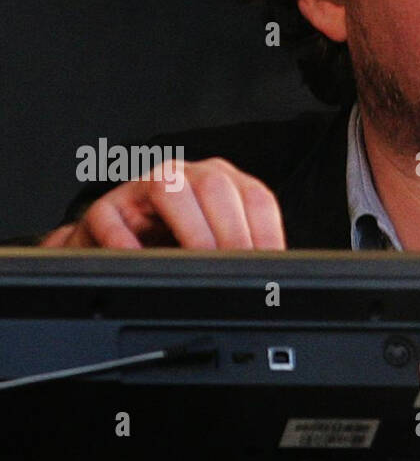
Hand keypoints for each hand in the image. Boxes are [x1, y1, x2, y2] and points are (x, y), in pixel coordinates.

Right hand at [40, 159, 285, 248]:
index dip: (266, 233)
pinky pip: (112, 217)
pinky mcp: (105, 209)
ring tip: (198, 266)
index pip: (255, 197)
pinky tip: (142, 261)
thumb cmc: (174, 248)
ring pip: (168, 188)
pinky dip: (125, 242)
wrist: (118, 248)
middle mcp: (186, 176)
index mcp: (222, 183)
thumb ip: (245, 257)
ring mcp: (142, 188)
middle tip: (235, 272)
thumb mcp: (218, 250)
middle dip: (231, 233)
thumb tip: (274, 284)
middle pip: (216, 187)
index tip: (270, 268)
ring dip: (190, 230)